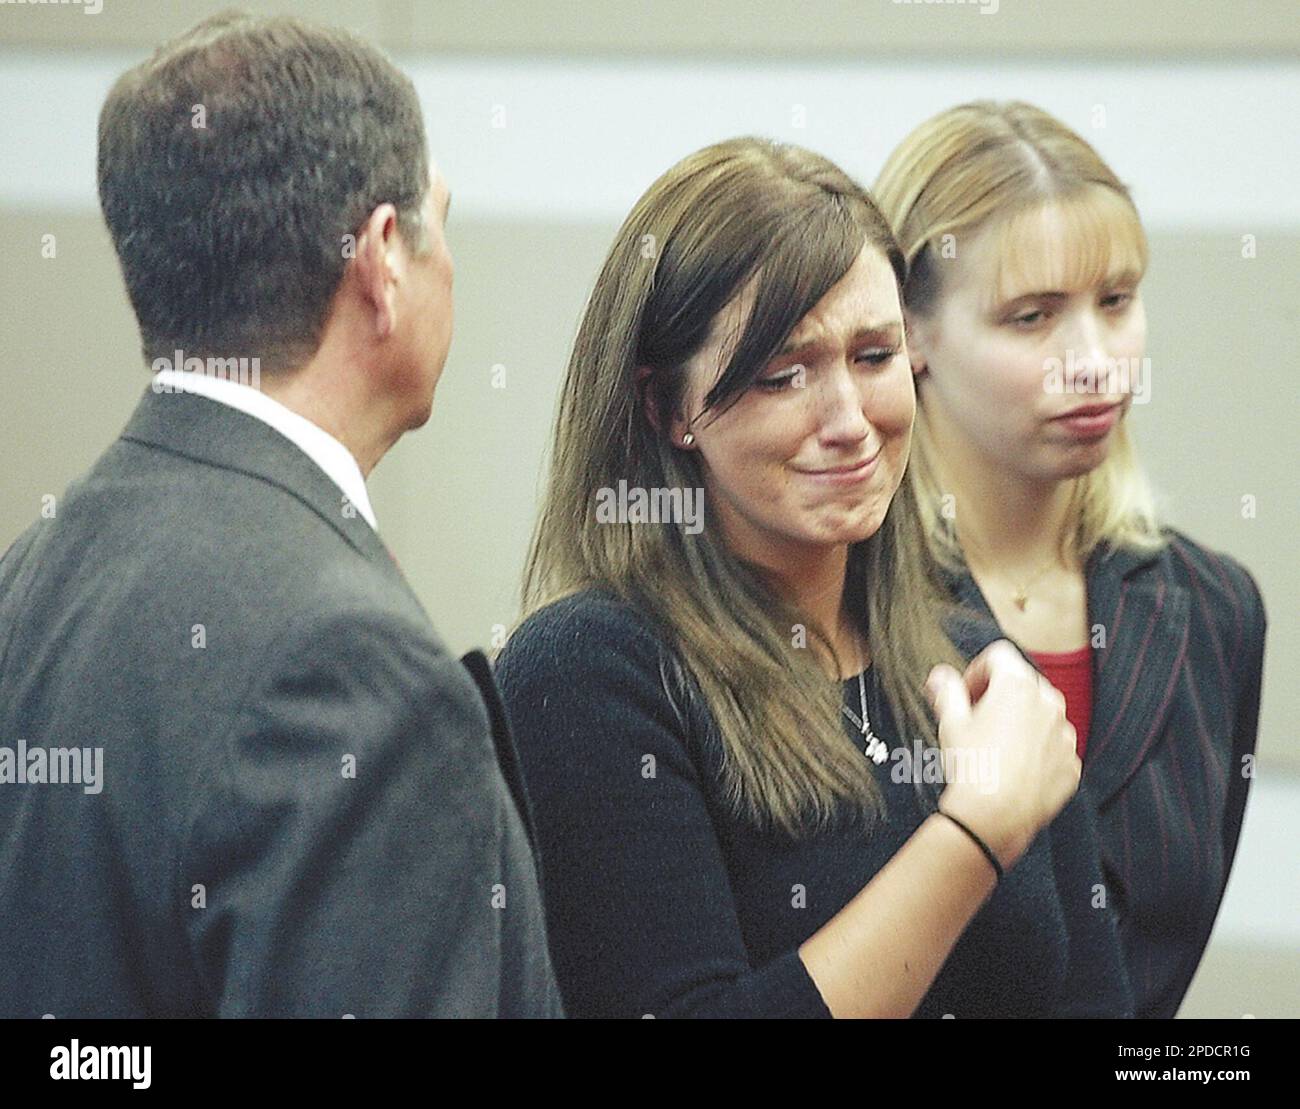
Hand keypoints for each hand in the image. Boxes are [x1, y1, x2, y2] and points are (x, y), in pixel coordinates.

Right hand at [923, 640, 1079, 868]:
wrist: (996, 816)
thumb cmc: (972, 765)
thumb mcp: (950, 722)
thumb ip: (946, 690)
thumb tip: (940, 676)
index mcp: (1017, 685)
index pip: (999, 656)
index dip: (976, 671)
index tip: (964, 693)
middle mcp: (1049, 703)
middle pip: (1023, 682)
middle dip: (999, 694)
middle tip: (976, 719)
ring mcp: (1064, 734)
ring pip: (1042, 714)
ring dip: (1020, 720)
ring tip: (995, 746)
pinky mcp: (1071, 763)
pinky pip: (1052, 746)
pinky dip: (1036, 750)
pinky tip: (1012, 768)